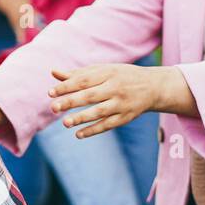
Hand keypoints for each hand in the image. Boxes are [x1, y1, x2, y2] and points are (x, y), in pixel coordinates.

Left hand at [48, 63, 184, 137]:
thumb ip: (78, 74)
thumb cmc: (121, 76)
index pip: (84, 80)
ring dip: (81, 118)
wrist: (153, 87)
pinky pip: (108, 125)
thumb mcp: (102, 70)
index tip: (50, 92)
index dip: (67, 86)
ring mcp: (122, 104)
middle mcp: (115, 88)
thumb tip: (53, 73)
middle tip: (53, 108)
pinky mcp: (126, 117)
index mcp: (108, 74)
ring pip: (100, 112)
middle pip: (90, 96)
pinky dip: (93, 130)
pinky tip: (79, 134)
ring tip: (65, 123)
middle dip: (71, 102)